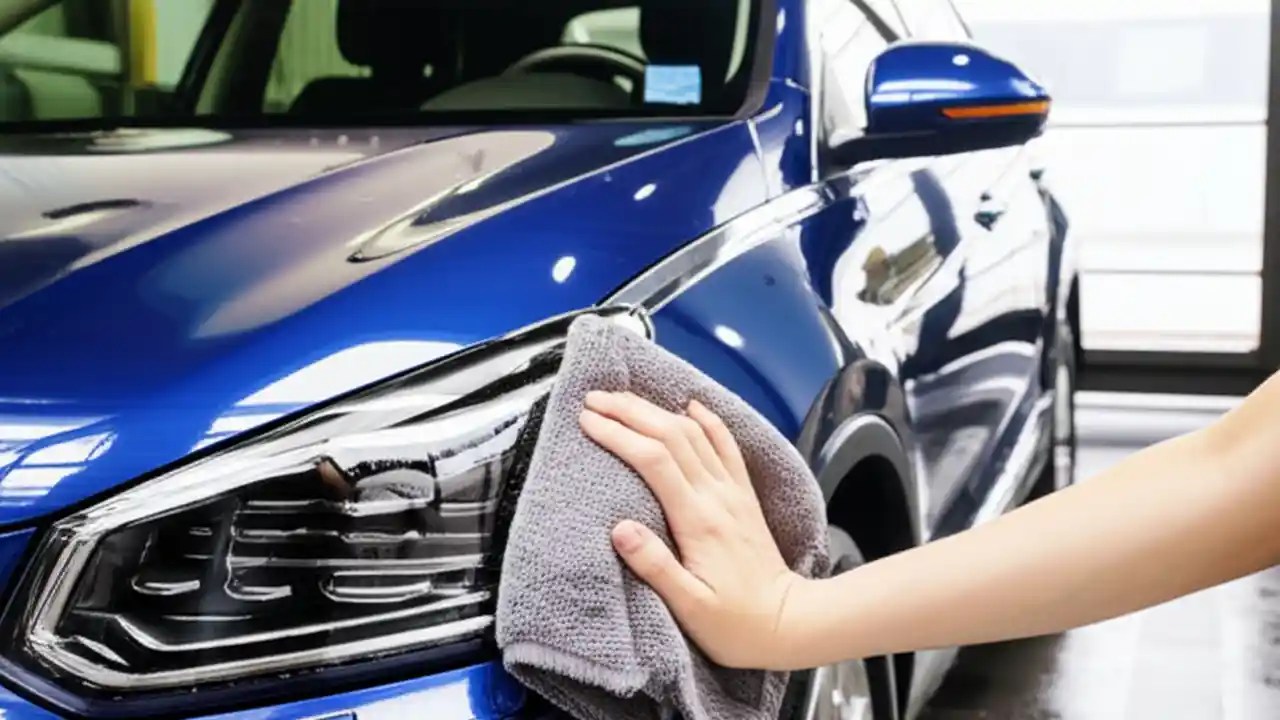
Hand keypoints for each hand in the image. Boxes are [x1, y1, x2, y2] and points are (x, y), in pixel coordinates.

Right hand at [579, 391, 809, 669]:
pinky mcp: (744, 496)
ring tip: (624, 399)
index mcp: (698, 520)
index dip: (618, 435)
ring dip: (657, 409)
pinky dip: (708, 420)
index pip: (653, 459)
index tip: (587, 421)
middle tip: (594, 398)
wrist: (790, 623)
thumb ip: (654, 566)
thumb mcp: (689, 607)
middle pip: (671, 434)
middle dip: (629, 411)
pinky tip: (691, 406)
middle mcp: (717, 496)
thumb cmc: (736, 623)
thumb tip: (619, 529)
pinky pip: (726, 446)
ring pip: (695, 433)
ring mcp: (733, 492)